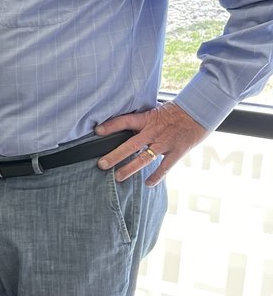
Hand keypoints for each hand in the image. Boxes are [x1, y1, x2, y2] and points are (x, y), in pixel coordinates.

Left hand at [94, 102, 208, 185]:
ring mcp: (165, 143)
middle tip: (101, 164)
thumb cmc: (175, 112)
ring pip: (144, 158)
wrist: (199, 112)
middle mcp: (153, 132)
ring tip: (117, 177)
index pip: (124, 121)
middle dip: (115, 155)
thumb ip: (141, 121)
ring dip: (130, 168)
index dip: (110, 126)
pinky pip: (164, 167)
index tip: (97, 131)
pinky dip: (156, 177)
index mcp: (146, 119)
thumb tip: (124, 128)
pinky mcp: (177, 152)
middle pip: (130, 145)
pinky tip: (148, 184)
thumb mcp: (154, 112)